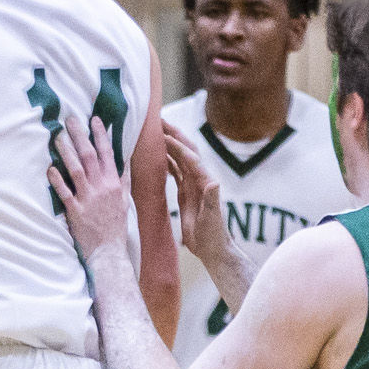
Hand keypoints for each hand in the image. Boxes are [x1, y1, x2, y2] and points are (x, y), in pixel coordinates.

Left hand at [49, 117, 135, 273]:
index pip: (108, 153)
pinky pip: (65, 192)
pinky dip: (57, 180)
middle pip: (90, 156)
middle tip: (70, 119)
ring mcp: (89, 199)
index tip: (94, 119)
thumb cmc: (115, 226)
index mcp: (115, 183)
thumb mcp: (124, 200)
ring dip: (66, 151)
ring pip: (76, 169)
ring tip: (57, 136)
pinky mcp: (76, 211)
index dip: (101, 135)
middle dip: (80, 135)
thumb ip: (123, 180)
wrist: (109, 251)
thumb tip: (124, 162)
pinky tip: (50, 168)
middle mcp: (102, 188)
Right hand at [164, 129, 231, 268]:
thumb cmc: (213, 235)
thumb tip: (214, 183)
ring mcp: (192, 185)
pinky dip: (166, 160)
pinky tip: (155, 156)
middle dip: (173, 134)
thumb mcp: (212, 218)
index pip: (190, 158)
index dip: (177, 145)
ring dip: (168, 144)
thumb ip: (213, 200)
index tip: (162, 134)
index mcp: (204, 182)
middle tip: (157, 121)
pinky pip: (175, 171)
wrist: (212, 248)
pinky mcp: (185, 192)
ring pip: (179, 158)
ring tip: (153, 132)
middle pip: (185, 150)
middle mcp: (199, 179)